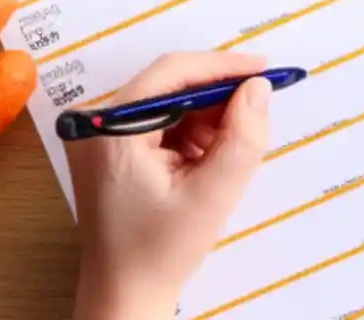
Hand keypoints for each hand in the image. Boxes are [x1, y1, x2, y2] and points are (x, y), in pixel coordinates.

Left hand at [66, 53, 270, 319]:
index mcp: (112, 129)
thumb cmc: (160, 253)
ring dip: (207, 120)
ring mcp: (102, 138)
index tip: (264, 69)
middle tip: (259, 110)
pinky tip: (208, 163)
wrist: (124, 297)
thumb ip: (242, 139)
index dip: (222, 67)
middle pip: (170, 85)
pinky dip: (192, 136)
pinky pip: (161, 126)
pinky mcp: (113, 152)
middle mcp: (99, 124)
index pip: (172, 73)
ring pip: (169, 105)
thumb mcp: (212, 196)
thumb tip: (258, 89)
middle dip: (218, 97)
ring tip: (228, 153)